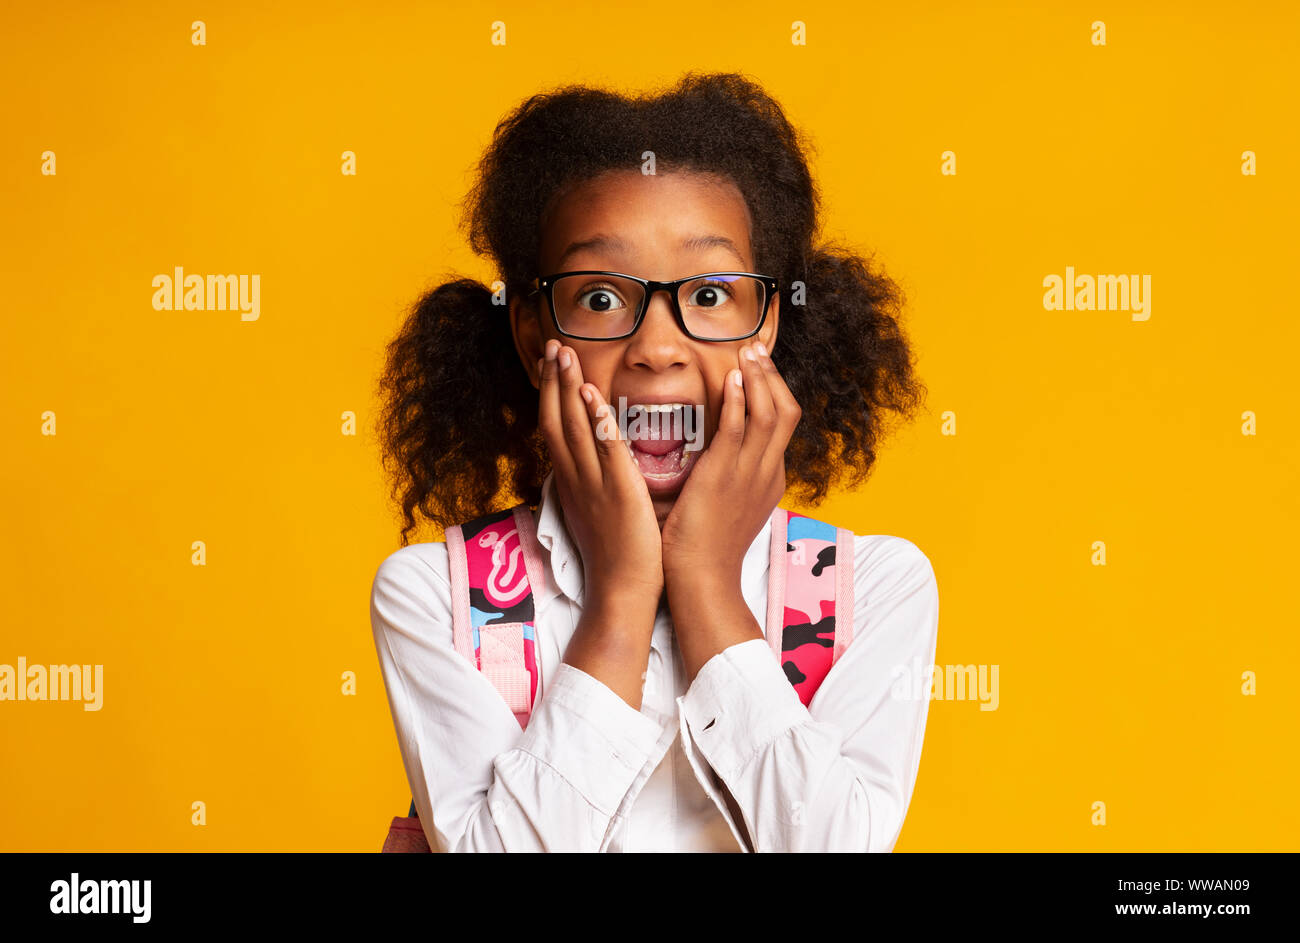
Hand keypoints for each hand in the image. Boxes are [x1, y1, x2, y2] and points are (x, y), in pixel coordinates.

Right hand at [537, 339, 663, 605]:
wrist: (621, 592)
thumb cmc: (616, 556)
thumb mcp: (596, 512)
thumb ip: (594, 481)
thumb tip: (593, 457)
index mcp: (572, 483)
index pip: (554, 428)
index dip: (551, 393)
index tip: (551, 362)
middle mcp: (576, 479)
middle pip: (556, 420)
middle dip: (553, 380)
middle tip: (552, 344)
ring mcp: (594, 485)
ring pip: (573, 428)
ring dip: (567, 389)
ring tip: (565, 355)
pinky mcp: (618, 493)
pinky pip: (603, 451)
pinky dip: (595, 421)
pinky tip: (592, 395)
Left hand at [661, 341, 801, 590]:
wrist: (703, 579)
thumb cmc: (707, 547)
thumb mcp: (731, 506)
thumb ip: (732, 477)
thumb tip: (720, 456)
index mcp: (770, 478)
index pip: (783, 424)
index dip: (773, 390)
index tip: (757, 368)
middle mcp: (767, 472)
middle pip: (786, 411)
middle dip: (773, 376)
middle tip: (757, 349)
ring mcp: (750, 473)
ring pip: (769, 413)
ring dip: (760, 378)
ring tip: (748, 353)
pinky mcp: (725, 476)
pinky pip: (739, 428)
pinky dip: (739, 400)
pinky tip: (732, 379)